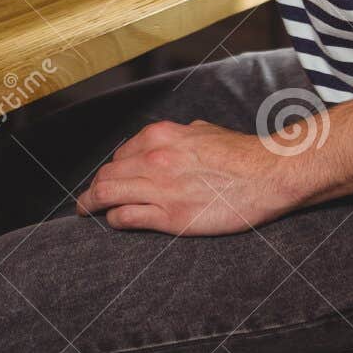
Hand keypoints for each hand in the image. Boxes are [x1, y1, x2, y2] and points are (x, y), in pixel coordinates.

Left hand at [75, 120, 306, 235]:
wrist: (267, 174)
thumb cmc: (241, 153)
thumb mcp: (203, 131)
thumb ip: (180, 137)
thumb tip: (171, 141)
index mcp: (161, 135)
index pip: (120, 154)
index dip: (111, 169)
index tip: (108, 178)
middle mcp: (154, 158)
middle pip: (107, 174)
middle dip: (94, 188)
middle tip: (87, 199)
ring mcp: (160, 188)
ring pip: (108, 194)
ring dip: (92, 204)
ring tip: (86, 211)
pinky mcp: (170, 216)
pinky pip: (127, 217)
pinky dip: (115, 219)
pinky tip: (114, 221)